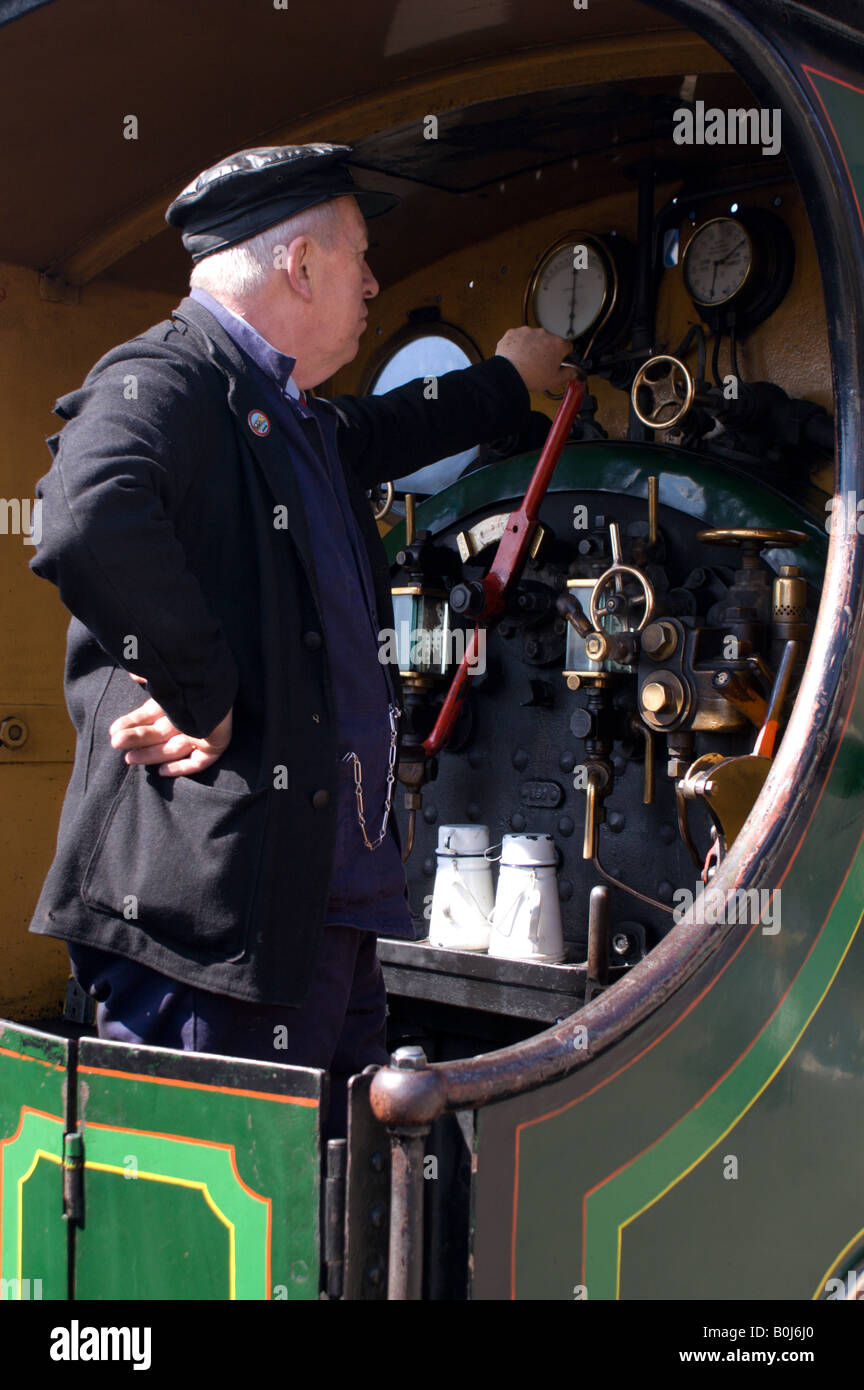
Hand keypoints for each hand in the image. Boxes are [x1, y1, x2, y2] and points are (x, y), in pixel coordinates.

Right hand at [109, 674, 232, 777]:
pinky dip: (180, 767)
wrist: (216, 680)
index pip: (151, 714)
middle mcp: (188, 715)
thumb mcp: (161, 676)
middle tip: (116, 743)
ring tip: (128, 758)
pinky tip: (162, 771)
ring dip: (150, 754)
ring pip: (173, 748)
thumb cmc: (188, 675)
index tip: (113, 730)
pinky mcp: (215, 744)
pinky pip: (198, 762)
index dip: (133, 722)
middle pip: (159, 733)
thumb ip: (148, 675)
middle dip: (136, 739)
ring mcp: (202, 731)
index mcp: (176, 699)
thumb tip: (135, 673)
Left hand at [494, 326, 574, 393]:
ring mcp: (528, 332)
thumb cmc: (532, 376)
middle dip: (547, 351)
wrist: (508, 374)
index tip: (560, 361)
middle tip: (541, 365)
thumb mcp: (556, 380)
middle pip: (549, 341)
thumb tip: (574, 372)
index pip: (567, 346)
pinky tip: (516, 357)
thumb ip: (569, 374)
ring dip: (532, 347)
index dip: (564, 355)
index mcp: (558, 344)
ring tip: (526, 362)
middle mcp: (544, 334)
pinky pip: (518, 338)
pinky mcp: (513, 333)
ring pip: (533, 338)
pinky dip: (518, 345)